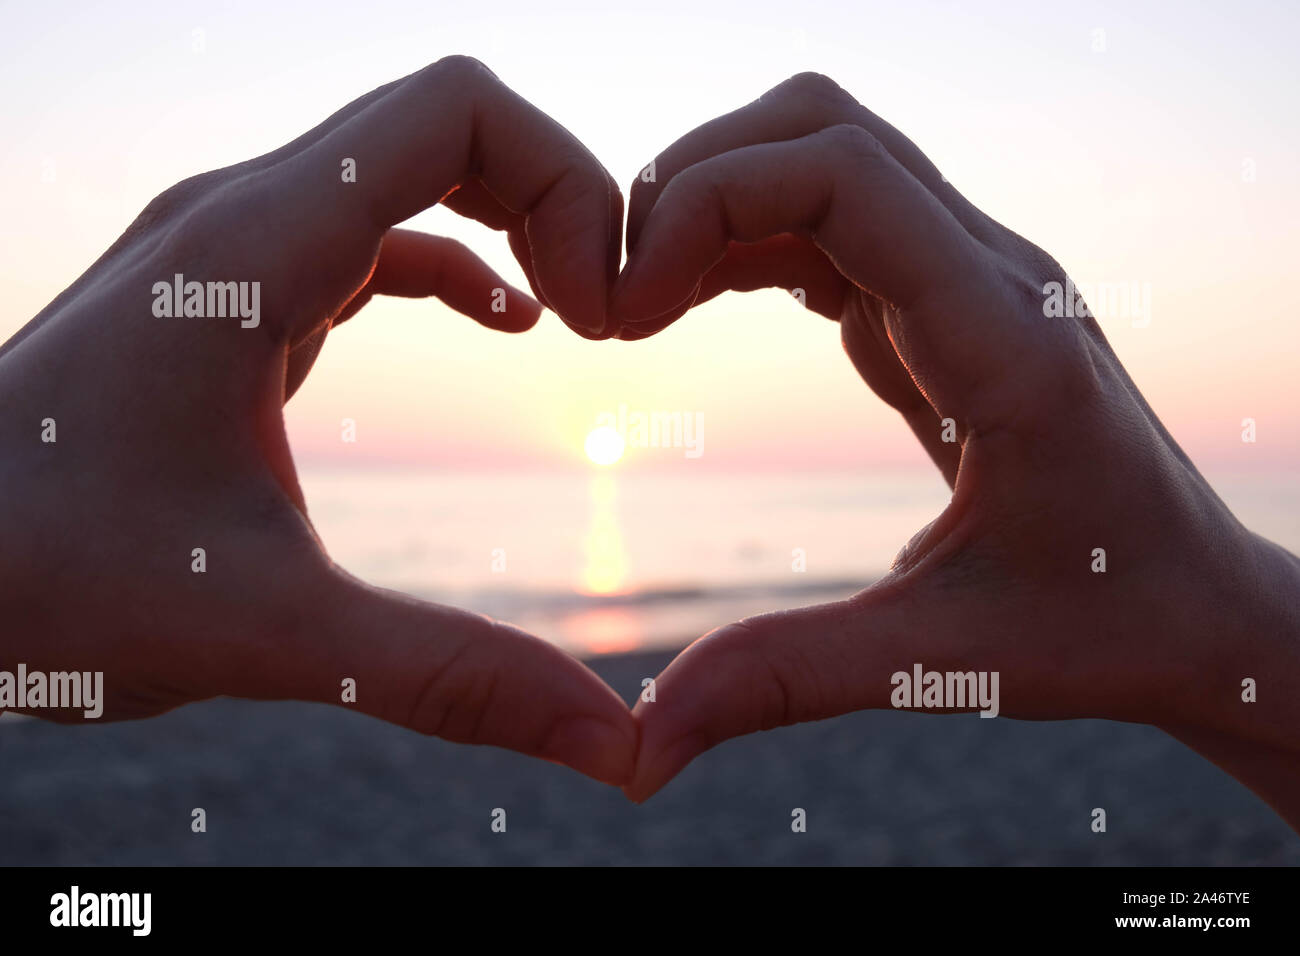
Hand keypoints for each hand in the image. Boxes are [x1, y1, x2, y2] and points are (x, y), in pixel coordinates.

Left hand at [0, 57, 635, 785]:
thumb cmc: (43, 583)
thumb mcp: (266, 633)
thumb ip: (449, 678)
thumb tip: (612, 745)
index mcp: (252, 249)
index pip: (454, 109)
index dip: (565, 182)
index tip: (600, 316)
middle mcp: (240, 217)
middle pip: (443, 121)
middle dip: (557, 197)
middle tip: (612, 316)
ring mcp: (231, 251)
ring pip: (406, 167)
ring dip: (511, 223)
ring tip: (578, 318)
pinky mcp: (231, 298)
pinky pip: (371, 233)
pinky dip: (456, 261)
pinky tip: (503, 321)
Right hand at [613, 73, 1299, 822]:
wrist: (1196, 602)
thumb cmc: (1100, 622)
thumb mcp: (940, 660)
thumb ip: (786, 680)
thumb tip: (642, 750)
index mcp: (1005, 340)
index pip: (843, 173)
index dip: (707, 206)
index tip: (630, 316)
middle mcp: (994, 276)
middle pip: (821, 128)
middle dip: (693, 183)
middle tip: (621, 300)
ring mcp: (971, 276)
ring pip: (821, 154)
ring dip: (715, 201)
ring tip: (642, 303)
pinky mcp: (945, 299)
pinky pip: (830, 218)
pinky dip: (745, 237)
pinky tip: (696, 303)